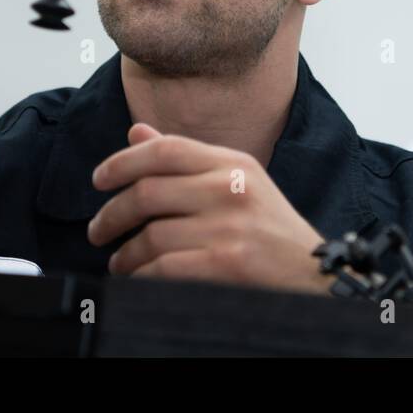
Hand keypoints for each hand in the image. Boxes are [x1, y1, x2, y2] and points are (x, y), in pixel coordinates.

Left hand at [88, 123, 336, 293]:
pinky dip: (142, 275)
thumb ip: (187, 160)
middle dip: (111, 214)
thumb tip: (136, 133)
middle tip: (97, 230)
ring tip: (119, 261)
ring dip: (125, 253)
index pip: (165, 149)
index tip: (99, 179)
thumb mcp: (238, 184)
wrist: (315, 278)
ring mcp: (230, 227)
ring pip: (151, 235)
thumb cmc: (270, 232)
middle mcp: (231, 188)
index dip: (122, 161)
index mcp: (233, 163)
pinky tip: (138, 279)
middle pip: (148, 191)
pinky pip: (164, 267)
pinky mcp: (227, 264)